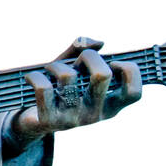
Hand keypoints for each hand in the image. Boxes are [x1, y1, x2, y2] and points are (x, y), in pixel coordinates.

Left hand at [8, 37, 141, 148]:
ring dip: (55, 65)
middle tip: (77, 62)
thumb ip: (84, 51)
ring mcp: (74, 120)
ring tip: (49, 69)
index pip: (134, 93)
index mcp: (110, 105)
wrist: (31, 123)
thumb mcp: (74, 70)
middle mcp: (95, 115)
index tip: (112, 64)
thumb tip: (99, 43)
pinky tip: (32, 77)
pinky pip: (43, 88)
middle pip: (102, 74)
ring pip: (68, 76)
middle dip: (88, 56)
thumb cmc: (58, 91)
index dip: (128, 71)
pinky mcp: (50, 121)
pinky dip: (35, 76)